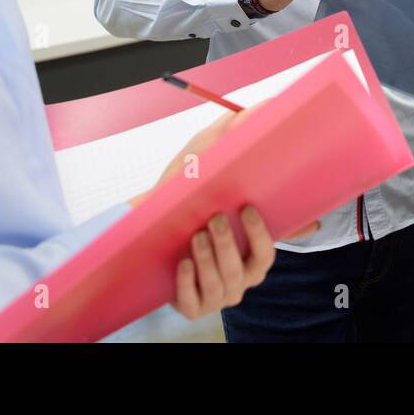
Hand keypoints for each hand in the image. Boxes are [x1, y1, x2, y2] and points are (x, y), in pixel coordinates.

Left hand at [130, 110, 319, 319]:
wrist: (146, 236)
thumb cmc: (186, 200)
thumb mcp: (207, 169)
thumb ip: (233, 141)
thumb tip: (262, 108)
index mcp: (252, 255)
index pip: (267, 250)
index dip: (259, 232)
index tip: (246, 208)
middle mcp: (239, 278)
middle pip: (242, 268)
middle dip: (228, 244)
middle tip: (213, 220)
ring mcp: (216, 295)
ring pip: (219, 284)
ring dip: (208, 259)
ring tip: (195, 237)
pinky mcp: (191, 307)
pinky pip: (192, 301)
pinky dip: (187, 283)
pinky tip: (181, 262)